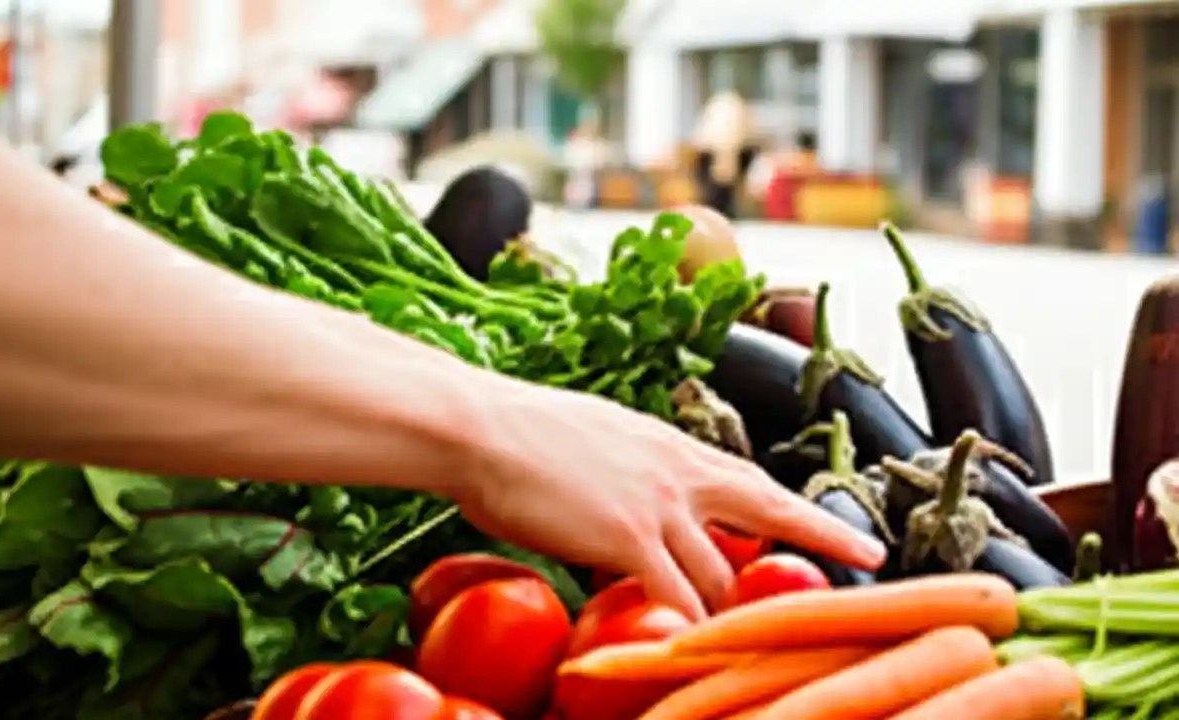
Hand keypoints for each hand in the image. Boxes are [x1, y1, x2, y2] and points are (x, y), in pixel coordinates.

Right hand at [451, 377, 887, 619]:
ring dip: (737, 610)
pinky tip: (698, 650)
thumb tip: (635, 489)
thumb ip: (630, 466)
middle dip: (817, 540)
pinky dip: (687, 628)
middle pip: (765, 512)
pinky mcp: (628, 538)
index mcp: (668, 444)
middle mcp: (677, 471)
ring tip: (761, 640)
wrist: (481, 426)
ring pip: (720, 573)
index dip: (798, 507)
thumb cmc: (519, 430)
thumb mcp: (595, 434)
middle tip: (865, 561)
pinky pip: (674, 597)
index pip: (750, 479)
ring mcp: (658, 505)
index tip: (839, 524)